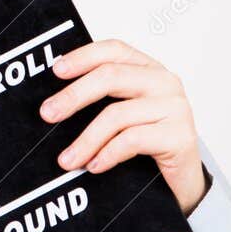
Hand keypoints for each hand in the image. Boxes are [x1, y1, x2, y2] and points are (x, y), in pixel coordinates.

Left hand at [38, 39, 206, 215]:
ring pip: (117, 114)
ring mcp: (175, 107)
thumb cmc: (147, 144)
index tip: (56, 71)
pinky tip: (94, 166)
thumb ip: (100, 99)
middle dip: (74, 96)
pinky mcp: (180, 135)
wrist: (182, 180)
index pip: (114, 50)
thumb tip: (54, 101)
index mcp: (148, 69)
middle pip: (111, 77)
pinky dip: (107, 154)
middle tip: (48, 114)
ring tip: (68, 160)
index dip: (83, 56)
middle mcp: (164, 82)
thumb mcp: (123, 114)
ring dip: (86, 140)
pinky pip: (132, 140)